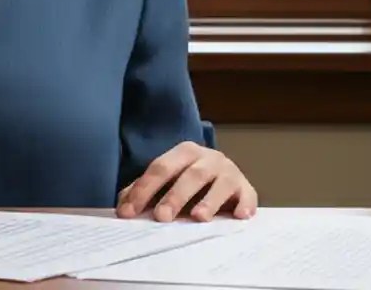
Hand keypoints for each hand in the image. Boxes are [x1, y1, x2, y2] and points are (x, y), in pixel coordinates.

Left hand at [116, 141, 256, 222]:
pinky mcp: (246, 188)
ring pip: (219, 184)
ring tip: (199, 218)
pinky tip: (238, 216)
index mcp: (184, 153)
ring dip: (209, 201)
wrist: (225, 179)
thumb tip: (123, 206)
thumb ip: (144, 191)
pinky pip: (247, 196)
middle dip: (174, 196)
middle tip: (161, 217)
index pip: (160, 168)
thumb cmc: (188, 183)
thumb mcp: (166, 182)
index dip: (143, 189)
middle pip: (190, 175)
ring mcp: (229, 172)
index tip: (128, 212)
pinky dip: (244, 205)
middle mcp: (208, 158)